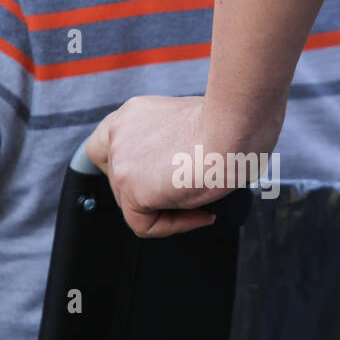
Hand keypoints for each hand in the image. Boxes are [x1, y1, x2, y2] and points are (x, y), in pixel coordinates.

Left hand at [85, 95, 257, 237]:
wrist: (233, 128)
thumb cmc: (231, 123)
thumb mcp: (194, 124)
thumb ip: (174, 144)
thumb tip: (182, 169)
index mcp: (134, 114)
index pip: (106, 145)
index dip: (127, 166)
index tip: (153, 176)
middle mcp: (121, 133)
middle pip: (118, 179)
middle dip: (151, 192)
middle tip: (187, 192)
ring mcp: (122, 161)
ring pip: (133, 204)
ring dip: (169, 209)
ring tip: (204, 202)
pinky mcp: (131, 187)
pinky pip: (144, 224)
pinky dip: (174, 225)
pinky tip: (202, 213)